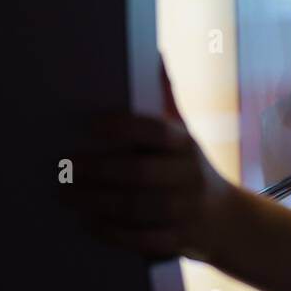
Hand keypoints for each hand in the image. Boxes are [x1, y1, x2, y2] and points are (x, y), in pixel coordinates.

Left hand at [64, 56, 234, 263]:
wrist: (227, 219)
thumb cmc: (188, 166)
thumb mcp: (183, 132)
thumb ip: (164, 97)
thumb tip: (153, 50)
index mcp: (184, 144)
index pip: (155, 131)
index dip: (123, 126)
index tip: (90, 124)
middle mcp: (188, 176)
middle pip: (140, 173)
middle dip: (98, 170)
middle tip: (64, 165)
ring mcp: (185, 210)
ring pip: (137, 208)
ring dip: (97, 202)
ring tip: (65, 194)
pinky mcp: (178, 240)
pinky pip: (143, 239)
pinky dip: (113, 233)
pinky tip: (87, 224)